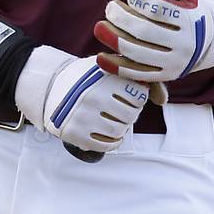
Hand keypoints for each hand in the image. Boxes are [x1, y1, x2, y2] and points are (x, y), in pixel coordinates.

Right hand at [15, 46, 149, 152]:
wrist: (51, 86)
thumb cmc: (86, 76)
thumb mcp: (107, 68)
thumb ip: (136, 77)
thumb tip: (162, 100)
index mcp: (103, 78)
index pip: (139, 96)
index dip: (138, 97)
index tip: (129, 96)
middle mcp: (93, 96)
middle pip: (131, 115)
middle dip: (130, 113)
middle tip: (123, 110)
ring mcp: (83, 116)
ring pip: (119, 131)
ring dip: (122, 127)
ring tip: (115, 120)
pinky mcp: (74, 133)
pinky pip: (105, 146)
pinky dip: (112, 142)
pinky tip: (110, 133)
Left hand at [94, 0, 213, 82]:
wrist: (207, 40)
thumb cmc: (182, 7)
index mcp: (189, 18)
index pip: (158, 10)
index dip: (139, 2)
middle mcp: (184, 42)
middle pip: (145, 31)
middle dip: (121, 19)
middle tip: (110, 8)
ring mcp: (175, 62)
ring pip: (139, 54)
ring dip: (114, 40)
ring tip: (100, 28)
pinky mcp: (166, 76)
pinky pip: (137, 73)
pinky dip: (116, 66)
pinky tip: (101, 57)